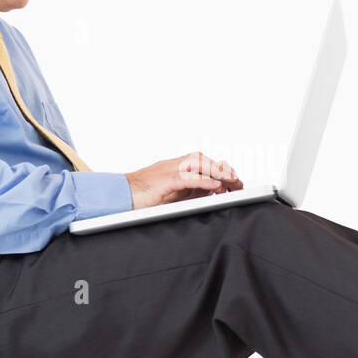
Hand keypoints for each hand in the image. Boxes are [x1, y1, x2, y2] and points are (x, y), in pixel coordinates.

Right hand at [125, 152, 243, 209]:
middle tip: (238, 184)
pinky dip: (203, 181)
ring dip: (218, 173)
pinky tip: (215, 186)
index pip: (204, 163)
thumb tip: (211, 193)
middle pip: (205, 161)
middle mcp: (174, 165)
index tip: (235, 181)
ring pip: (198, 165)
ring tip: (232, 182)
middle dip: (224, 171)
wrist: (118, 195)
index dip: (221, 170)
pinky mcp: (164, 181)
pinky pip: (187, 178)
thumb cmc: (140, 196)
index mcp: (176, 167)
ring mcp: (168, 171)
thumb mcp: (171, 194)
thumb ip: (190, 192)